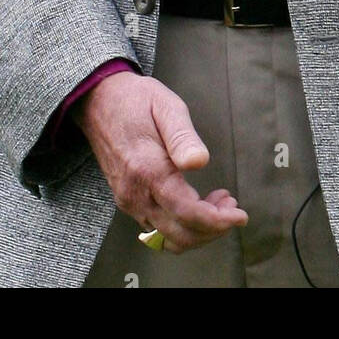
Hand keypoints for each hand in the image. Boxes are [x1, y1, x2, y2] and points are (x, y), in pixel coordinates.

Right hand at [72, 70, 247, 253]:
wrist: (98, 101)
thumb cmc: (136, 100)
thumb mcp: (166, 106)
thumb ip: (183, 136)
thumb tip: (200, 162)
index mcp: (148, 170)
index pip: (187, 212)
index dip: (217, 221)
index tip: (240, 215)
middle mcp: (136, 194)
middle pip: (179, 235)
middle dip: (212, 229)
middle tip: (232, 205)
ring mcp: (129, 200)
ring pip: (167, 238)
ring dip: (198, 230)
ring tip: (218, 203)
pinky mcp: (127, 201)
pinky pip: (157, 229)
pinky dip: (181, 226)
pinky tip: (196, 203)